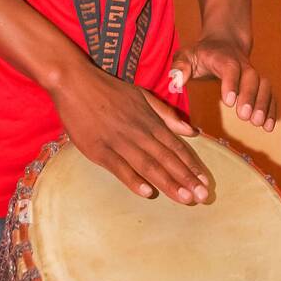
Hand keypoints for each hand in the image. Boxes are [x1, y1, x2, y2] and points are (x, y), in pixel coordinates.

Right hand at [49, 57, 212, 204]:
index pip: (175, 146)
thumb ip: (166, 114)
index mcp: (149, 120)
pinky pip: (118, 167)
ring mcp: (118, 141)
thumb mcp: (142, 95)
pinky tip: (147, 192)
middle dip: (186, 179)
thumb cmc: (109, 89)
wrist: (75, 81)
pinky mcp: (98, 149)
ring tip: (185, 199)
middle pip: (166, 159)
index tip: (205, 182)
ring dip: (168, 183)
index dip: (191, 165)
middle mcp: (138, 132)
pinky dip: (133, 180)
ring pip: (147, 165)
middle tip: (203, 197)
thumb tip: (191, 130)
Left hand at [171, 34, 276, 131]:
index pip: (230, 67)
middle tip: (244, 116)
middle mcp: (241, 64)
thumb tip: (177, 81)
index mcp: (222, 57)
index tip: (229, 101)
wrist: (224, 42)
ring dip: (263, 104)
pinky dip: (271, 109)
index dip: (231, 82)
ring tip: (259, 124)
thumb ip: (180, 66)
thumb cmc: (201, 53)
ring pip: (263, 85)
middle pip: (251, 76)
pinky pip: (270, 94)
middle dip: (250, 96)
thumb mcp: (186, 55)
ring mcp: (252, 73)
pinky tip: (268, 127)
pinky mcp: (259, 83)